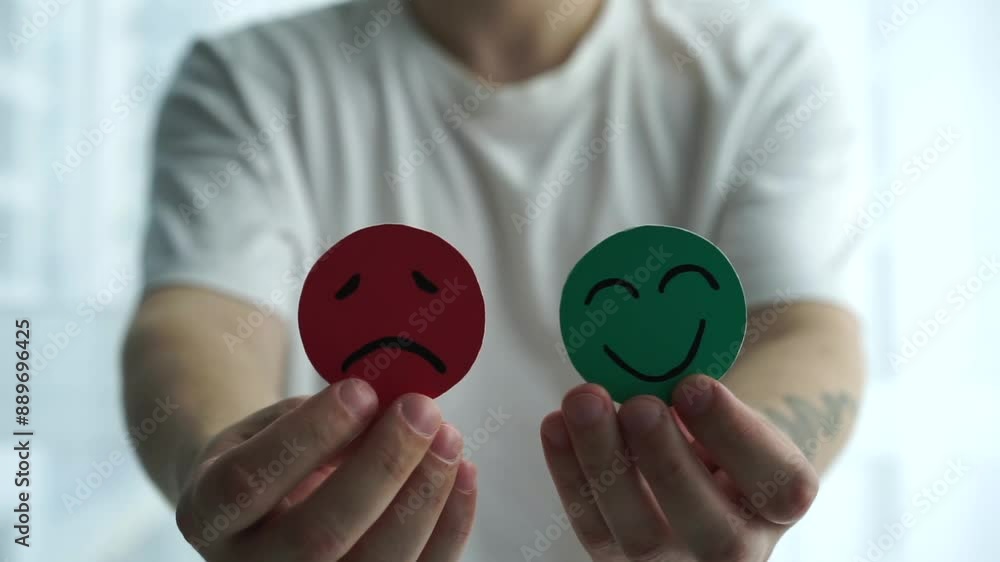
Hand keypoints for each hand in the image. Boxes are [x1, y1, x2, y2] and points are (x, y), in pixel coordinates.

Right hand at [174, 379, 477, 560]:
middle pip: (318, 535)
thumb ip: (320, 421)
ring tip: (449, 437)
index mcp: (209, 512)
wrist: (264, 500)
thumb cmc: (274, 451)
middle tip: (422, 411)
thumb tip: (393, 411)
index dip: (310, 437)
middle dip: (382, 467)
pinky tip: (464, 473)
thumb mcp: (274, 423)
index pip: (249, 481)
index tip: (361, 390)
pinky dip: (450, 526)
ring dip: (424, 496)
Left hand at [540, 375, 817, 560]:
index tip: (695, 385)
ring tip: (584, 401)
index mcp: (780, 502)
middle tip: (639, 405)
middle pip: (710, 528)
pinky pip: (591, 525)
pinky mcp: (620, 561)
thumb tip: (646, 354)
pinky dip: (569, 473)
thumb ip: (699, 393)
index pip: (779, 483)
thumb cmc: (715, 428)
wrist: (696, 470)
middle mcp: (737, 549)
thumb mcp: (726, 407)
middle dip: (667, 462)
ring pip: (640, 535)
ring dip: (605, 464)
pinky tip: (555, 424)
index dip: (734, 435)